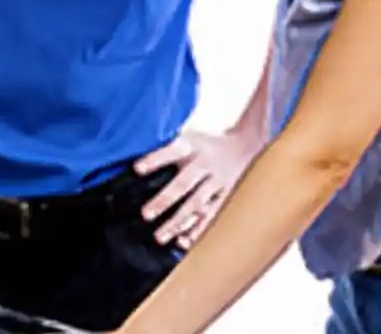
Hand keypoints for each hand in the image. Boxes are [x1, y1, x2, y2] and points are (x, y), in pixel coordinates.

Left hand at [134, 129, 259, 248]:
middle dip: (164, 200)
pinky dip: (200, 230)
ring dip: (178, 222)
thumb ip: (166, 146)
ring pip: (197, 204)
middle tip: (145, 215)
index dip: (155, 159)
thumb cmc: (206, 144)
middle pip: (183, 183)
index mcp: (192, 146)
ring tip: (160, 237)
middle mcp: (205, 164)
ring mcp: (219, 182)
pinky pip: (214, 216)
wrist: (250, 144)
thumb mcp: (189, 137)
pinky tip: (185, 243)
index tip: (136, 169)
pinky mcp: (229, 196)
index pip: (171, 151)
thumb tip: (131, 152)